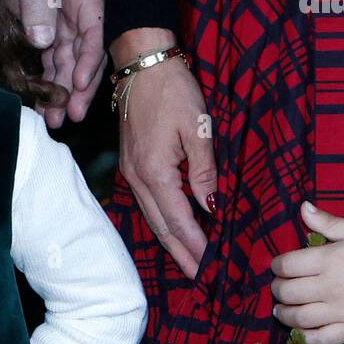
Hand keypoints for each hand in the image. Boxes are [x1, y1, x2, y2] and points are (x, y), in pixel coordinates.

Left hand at [0, 0, 105, 127]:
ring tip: (54, 120)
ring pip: (67, 64)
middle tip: (70, 116)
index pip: (94, 33)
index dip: (89, 61)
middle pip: (84, 56)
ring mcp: (63, 24)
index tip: (79, 85)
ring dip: (62, 92)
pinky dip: (47, 82)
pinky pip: (49, 62)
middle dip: (78, 88)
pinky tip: (43, 103)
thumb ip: (37, 4)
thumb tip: (43, 42)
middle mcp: (80, 13)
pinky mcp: (45, 32)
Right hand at [114, 26, 216, 278]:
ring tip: (189, 260)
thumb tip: (211, 205)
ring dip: (171, 240)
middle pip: (161, 225)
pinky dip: (164, 221)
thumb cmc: (173, 92)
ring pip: (152, 217)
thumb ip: (204, 170)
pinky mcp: (133, 165)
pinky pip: (149, 203)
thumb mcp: (198, 128)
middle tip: (199, 277)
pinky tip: (175, 229)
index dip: (195, 244)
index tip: (211, 264)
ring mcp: (132, 172)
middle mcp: (138, 177)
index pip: (178, 218)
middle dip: (180, 253)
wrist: (142, 66)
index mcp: (154, 171)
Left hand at [270, 201, 343, 343]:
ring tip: (282, 310)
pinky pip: (321, 340)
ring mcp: (341, 311)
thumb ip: (327, 222)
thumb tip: (303, 207)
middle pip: (287, 292)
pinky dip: (305, 339)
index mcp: (328, 260)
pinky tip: (300, 332)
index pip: (286, 265)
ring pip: (299, 318)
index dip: (276, 266)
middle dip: (277, 290)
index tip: (278, 267)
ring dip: (284, 315)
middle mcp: (330, 287)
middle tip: (279, 288)